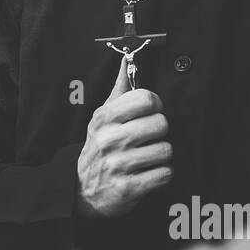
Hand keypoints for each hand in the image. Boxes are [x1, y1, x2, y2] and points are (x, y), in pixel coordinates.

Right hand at [76, 54, 172, 217]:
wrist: (83, 189)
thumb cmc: (100, 147)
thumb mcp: (104, 116)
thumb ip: (120, 88)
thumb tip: (127, 60)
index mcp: (105, 118)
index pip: (146, 99)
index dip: (154, 106)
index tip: (148, 113)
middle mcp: (110, 139)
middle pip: (161, 124)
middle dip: (159, 132)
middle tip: (148, 138)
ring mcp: (118, 165)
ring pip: (165, 150)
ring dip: (161, 155)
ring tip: (147, 157)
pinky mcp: (128, 188)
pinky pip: (164, 174)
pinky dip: (161, 174)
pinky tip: (148, 173)